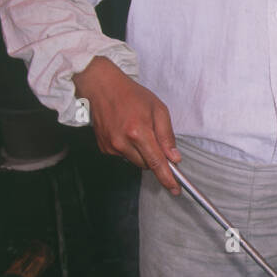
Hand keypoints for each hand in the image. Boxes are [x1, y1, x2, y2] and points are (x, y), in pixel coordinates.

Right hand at [74, 57, 180, 192]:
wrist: (101, 87)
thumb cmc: (130, 95)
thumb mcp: (158, 109)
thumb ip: (167, 135)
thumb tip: (174, 157)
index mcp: (138, 131)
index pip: (156, 162)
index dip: (167, 178)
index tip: (175, 189)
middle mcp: (122, 142)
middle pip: (146, 165)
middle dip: (155, 157)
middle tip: (154, 139)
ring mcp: (111, 146)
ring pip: (135, 162)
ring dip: (142, 152)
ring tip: (137, 130)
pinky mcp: (104, 148)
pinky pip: (124, 156)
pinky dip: (129, 149)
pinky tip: (126, 132)